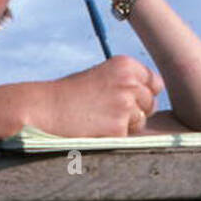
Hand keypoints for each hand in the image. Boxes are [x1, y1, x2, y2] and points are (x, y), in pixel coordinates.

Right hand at [36, 56, 164, 136]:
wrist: (45, 108)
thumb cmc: (69, 94)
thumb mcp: (100, 76)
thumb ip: (126, 83)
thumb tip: (151, 98)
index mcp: (126, 65)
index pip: (155, 82)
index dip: (143, 93)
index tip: (127, 99)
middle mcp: (130, 82)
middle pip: (151, 103)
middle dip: (137, 110)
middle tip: (109, 112)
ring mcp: (126, 105)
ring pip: (141, 121)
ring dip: (126, 124)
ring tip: (99, 119)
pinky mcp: (118, 127)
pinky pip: (127, 135)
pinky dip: (113, 135)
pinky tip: (95, 128)